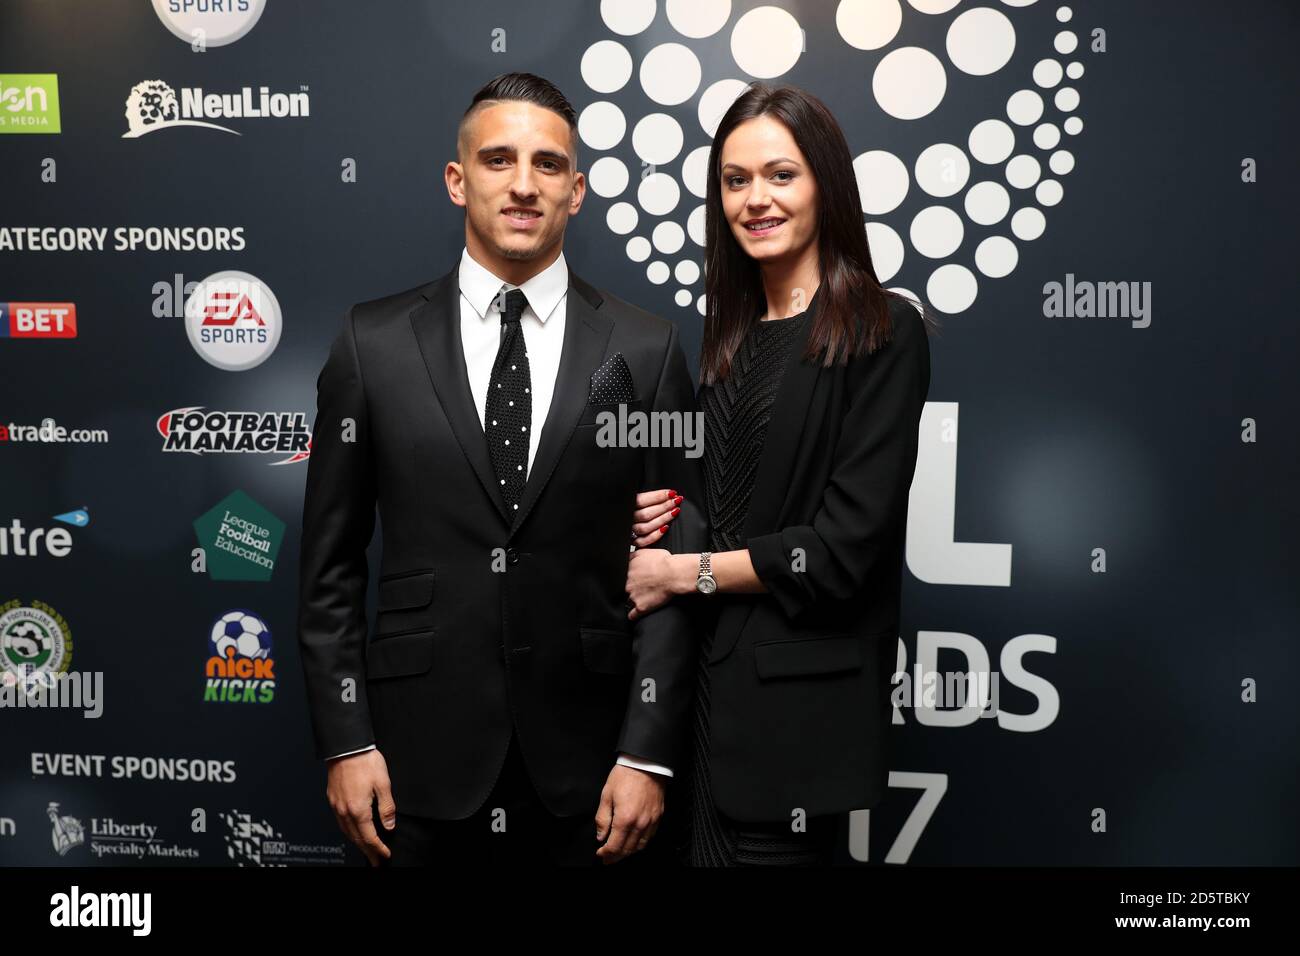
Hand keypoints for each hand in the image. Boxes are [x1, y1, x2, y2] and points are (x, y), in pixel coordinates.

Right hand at [326, 748, 394, 865]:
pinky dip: (348, 831)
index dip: (378, 849)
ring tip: (366, 849)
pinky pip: (340, 822)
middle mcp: (345, 811)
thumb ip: (387, 807)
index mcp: (358, 809)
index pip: (369, 837)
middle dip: (367, 852)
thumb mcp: (383, 784)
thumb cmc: (364, 761)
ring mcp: (337, 805)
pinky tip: (353, 831)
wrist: (346, 747)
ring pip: (346, 832)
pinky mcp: (333, 799)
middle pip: (356, 839)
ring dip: (357, 843)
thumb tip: (389, 825)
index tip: (385, 855)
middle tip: (375, 861)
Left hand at [594, 764, 665, 862]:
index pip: (614, 846)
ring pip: (640, 846)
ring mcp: (651, 821)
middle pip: (627, 850)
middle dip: (616, 857)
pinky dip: (641, 843)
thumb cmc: (625, 776)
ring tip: (620, 853)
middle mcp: (639, 824)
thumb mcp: (606, 795)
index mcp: (625, 819)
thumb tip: (601, 836)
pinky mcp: (658, 816)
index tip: (600, 854)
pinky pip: (650, 837)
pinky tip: (634, 842)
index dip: (606, 853)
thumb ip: (602, 819)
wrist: (646, 764)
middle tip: (608, 859)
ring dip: (629, 852)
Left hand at [626, 548, 690, 619]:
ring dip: (633, 600)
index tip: (635, 579)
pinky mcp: (641, 607)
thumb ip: (632, 555)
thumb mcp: (644, 552)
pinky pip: (632, 615)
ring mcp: (633, 597)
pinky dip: (633, 615)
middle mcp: (628, 584)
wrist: (674, 573)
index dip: (630, 578)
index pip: (623, 577)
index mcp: (628, 571)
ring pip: (629, 601)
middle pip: (626, 589)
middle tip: (643, 588)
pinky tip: (634, 615)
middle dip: (632, 589)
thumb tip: (627, 557)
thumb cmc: (664, 562)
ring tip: (642, 599)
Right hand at [631, 488, 683, 548]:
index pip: (641, 500)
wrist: (624, 526)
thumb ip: (648, 496)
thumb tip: (666, 493)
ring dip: (663, 519)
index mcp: (627, 505)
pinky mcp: (633, 540)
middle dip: (664, 507)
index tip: (672, 493)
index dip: (657, 496)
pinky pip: (643, 541)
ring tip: (675, 511)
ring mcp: (630, 530)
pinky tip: (665, 528)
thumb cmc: (639, 507)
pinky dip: (655, 535)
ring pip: (646, 527)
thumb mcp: (639, 497)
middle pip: (645, 514)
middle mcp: (628, 518)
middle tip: (676, 501)